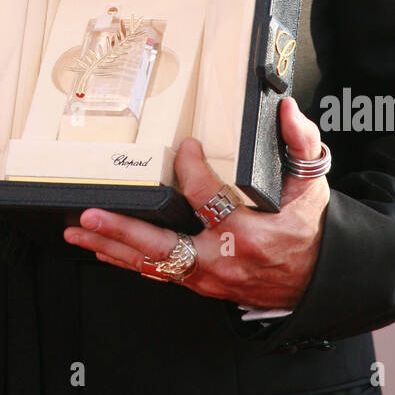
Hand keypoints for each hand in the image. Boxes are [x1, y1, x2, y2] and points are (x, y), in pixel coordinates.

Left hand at [62, 97, 328, 308]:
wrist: (317, 282)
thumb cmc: (310, 232)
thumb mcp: (313, 186)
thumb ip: (301, 144)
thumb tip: (288, 110)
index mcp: (248, 234)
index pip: (207, 197)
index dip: (191, 168)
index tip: (184, 145)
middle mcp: (222, 260)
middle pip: (163, 246)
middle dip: (122, 230)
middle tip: (89, 215)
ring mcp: (207, 277)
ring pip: (152, 264)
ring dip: (112, 247)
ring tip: (76, 232)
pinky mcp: (200, 284)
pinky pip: (157, 273)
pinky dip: (127, 260)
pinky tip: (101, 248)